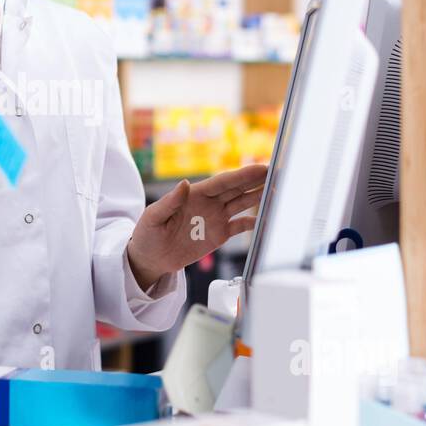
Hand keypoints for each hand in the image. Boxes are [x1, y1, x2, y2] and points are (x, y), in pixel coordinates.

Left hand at [126, 164, 268, 288]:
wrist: (150, 258)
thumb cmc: (147, 234)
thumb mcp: (153, 217)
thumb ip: (170, 201)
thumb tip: (184, 184)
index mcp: (195, 195)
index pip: (223, 182)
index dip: (242, 175)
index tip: (261, 168)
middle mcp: (209, 203)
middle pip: (237, 189)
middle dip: (257, 180)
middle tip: (278, 172)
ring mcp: (215, 218)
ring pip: (242, 203)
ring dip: (259, 196)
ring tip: (278, 189)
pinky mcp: (219, 235)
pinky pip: (239, 226)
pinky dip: (253, 223)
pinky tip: (266, 218)